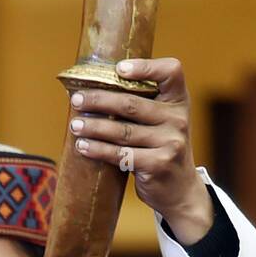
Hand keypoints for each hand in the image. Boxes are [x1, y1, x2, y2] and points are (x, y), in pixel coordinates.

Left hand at [69, 57, 213, 243]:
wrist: (181, 189)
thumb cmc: (162, 148)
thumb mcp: (163, 122)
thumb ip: (143, 106)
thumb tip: (93, 92)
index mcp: (178, 101)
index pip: (171, 72)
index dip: (146, 66)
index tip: (119, 69)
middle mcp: (177, 119)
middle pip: (132, 104)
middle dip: (100, 100)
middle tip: (77, 99)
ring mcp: (170, 142)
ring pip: (122, 131)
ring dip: (94, 127)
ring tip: (75, 125)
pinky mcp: (157, 165)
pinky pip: (121, 154)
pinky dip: (98, 150)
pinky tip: (83, 146)